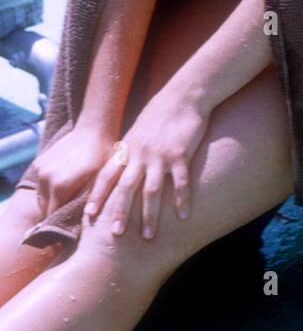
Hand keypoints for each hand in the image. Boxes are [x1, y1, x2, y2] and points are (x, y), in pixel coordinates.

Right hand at [27, 120, 118, 220]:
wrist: (95, 129)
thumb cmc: (103, 156)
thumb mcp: (102, 181)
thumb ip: (91, 202)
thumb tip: (85, 221)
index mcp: (59, 187)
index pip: (53, 217)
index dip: (61, 225)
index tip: (69, 232)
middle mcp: (45, 179)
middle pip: (45, 209)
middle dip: (55, 215)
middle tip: (69, 218)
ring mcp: (40, 170)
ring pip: (41, 197)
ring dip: (51, 202)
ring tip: (66, 203)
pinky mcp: (39, 162)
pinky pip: (41, 184)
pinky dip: (48, 189)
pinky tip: (63, 187)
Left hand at [83, 80, 210, 239]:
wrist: (185, 94)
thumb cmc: (162, 112)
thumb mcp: (138, 129)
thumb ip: (130, 150)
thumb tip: (120, 166)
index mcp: (128, 148)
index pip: (107, 175)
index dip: (98, 195)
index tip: (89, 215)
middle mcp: (141, 154)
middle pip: (126, 188)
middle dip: (119, 212)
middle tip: (115, 235)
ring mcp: (160, 155)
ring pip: (151, 191)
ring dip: (149, 215)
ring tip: (148, 236)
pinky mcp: (181, 154)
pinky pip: (180, 182)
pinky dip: (182, 200)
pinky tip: (184, 216)